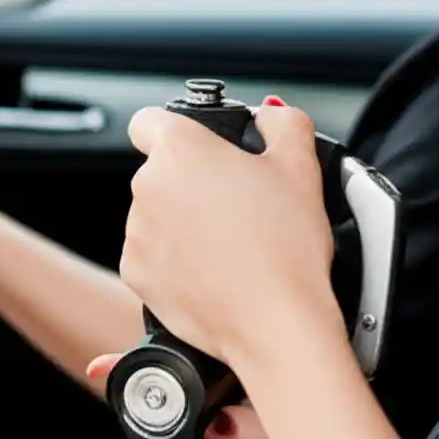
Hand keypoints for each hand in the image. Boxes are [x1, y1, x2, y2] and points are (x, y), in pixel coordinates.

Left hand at [123, 102, 341, 364]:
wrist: (275, 322)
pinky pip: (153, 257)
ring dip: (184, 224)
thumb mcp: (301, 165)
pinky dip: (176, 262)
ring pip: (157, 217)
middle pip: (161, 173)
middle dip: (193, 184)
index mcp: (180, 149)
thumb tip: (270, 115)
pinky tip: (215, 271)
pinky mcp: (136, 276)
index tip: (198, 149)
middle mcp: (147, 187)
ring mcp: (136, 234)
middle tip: (239, 206)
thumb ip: (283, 122)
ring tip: (231, 245)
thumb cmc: (288, 245)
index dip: (175, 130)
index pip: (148, 120)